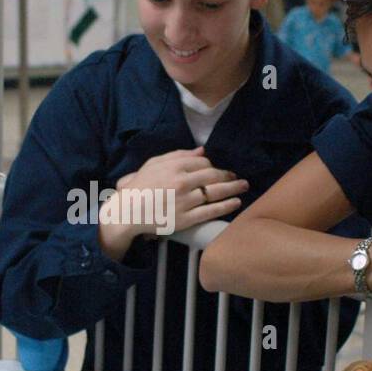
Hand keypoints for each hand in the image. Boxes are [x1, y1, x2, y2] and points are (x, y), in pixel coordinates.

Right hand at [99, 147, 248, 254]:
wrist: (128, 211)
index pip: (203, 163)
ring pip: (216, 193)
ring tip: (244, 187)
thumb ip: (178, 155)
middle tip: (238, 178)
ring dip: (234, 189)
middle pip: (213, 176)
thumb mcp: (154, 164)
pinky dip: (226, 206)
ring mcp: (185, 201)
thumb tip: (202, 151)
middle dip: (229, 176)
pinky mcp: (186, 219)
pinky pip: (211, 211)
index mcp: (174, 167)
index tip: (219, 170)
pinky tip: (236, 202)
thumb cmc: (139, 186)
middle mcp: (182, 182)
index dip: (214, 166)